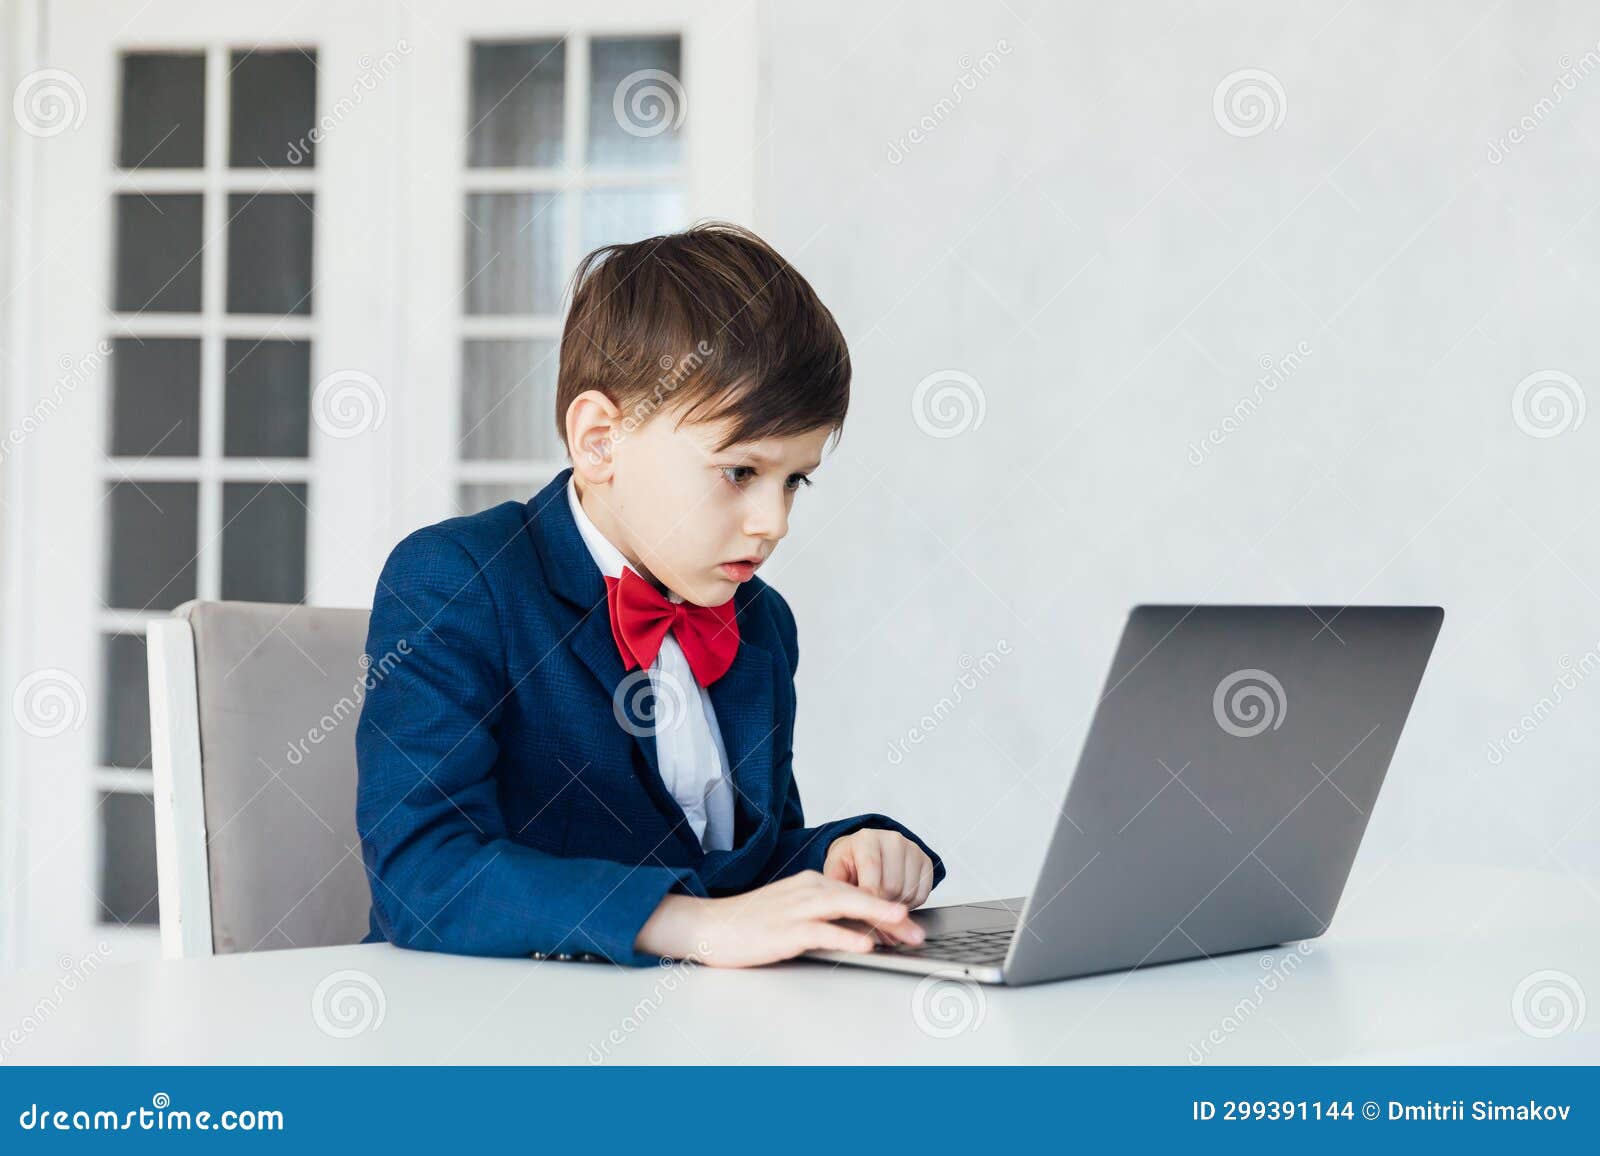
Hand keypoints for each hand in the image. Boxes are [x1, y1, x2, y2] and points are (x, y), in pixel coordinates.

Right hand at [633, 871, 924, 966]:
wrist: (711, 926)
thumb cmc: (753, 923)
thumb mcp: (795, 914)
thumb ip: (827, 918)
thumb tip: (863, 932)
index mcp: (812, 883)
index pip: (858, 893)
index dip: (887, 909)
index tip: (911, 925)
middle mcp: (807, 890)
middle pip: (858, 896)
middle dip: (891, 913)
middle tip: (917, 930)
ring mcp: (794, 908)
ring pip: (843, 907)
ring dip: (876, 916)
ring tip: (901, 925)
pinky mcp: (783, 930)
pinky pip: (820, 931)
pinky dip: (844, 936)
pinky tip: (864, 943)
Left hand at [823, 828, 934, 910]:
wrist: (866, 850)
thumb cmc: (851, 862)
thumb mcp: (835, 869)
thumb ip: (837, 884)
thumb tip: (841, 903)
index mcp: (867, 839)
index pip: (872, 870)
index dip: (869, 895)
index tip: (866, 910)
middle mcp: (892, 839)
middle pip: (892, 886)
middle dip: (881, 902)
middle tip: (871, 903)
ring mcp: (912, 848)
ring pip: (908, 892)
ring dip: (896, 904)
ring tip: (882, 898)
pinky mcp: (926, 860)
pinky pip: (923, 894)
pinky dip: (910, 903)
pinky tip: (897, 896)